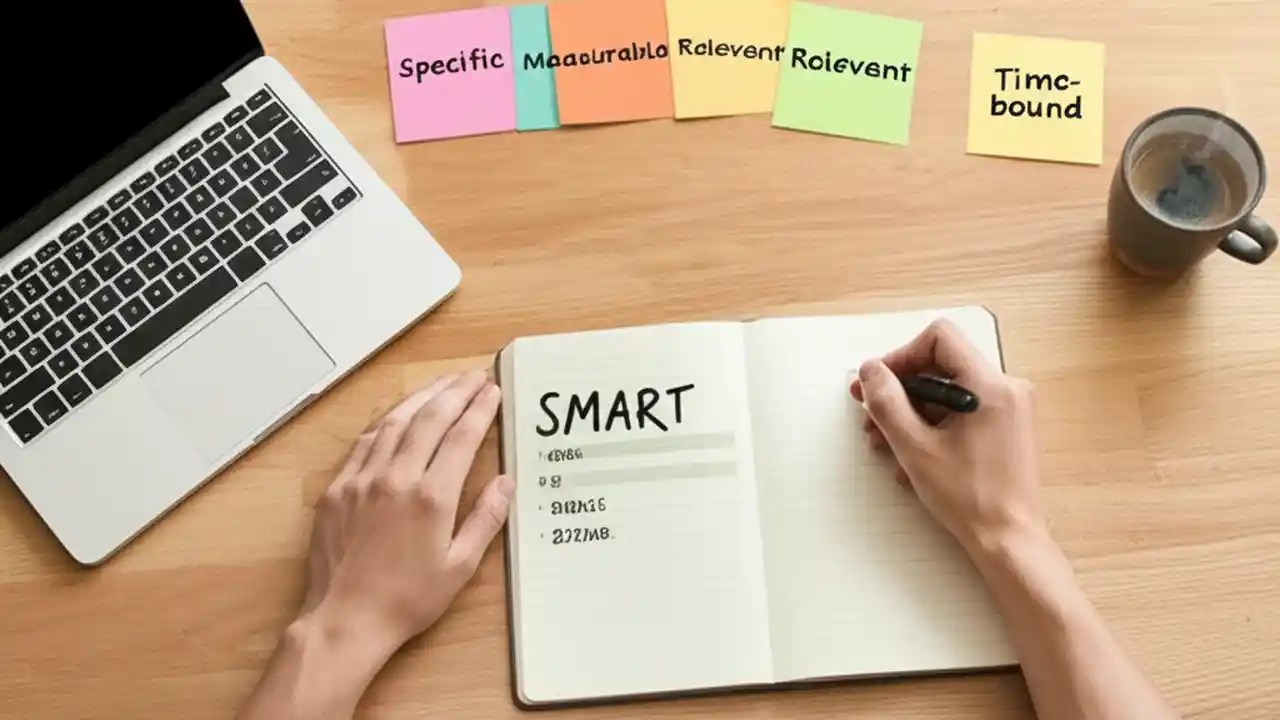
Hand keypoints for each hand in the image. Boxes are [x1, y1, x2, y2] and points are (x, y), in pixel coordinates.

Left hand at [301, 370, 512, 655]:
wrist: (346, 619)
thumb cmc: (406, 600)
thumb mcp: (460, 568)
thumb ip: (485, 520)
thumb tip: (506, 482)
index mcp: (432, 497)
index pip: (462, 437)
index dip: (480, 409)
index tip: (493, 391)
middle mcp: (396, 479)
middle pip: (430, 419)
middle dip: (455, 392)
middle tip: (473, 376)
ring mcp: (362, 480)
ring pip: (394, 422)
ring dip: (421, 398)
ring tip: (441, 384)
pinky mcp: (337, 489)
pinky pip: (364, 442)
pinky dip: (385, 421)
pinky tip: (397, 414)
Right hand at [850, 319, 1043, 552]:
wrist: (1008, 539)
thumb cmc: (970, 499)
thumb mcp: (915, 448)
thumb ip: (887, 402)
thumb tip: (871, 371)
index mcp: (990, 386)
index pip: (940, 338)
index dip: (902, 355)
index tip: (880, 384)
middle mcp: (1006, 389)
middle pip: (941, 366)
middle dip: (900, 390)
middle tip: (870, 414)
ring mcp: (1009, 408)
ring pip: (948, 391)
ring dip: (911, 413)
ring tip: (885, 442)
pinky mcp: (1005, 426)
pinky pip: (961, 410)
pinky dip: (933, 425)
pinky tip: (911, 455)